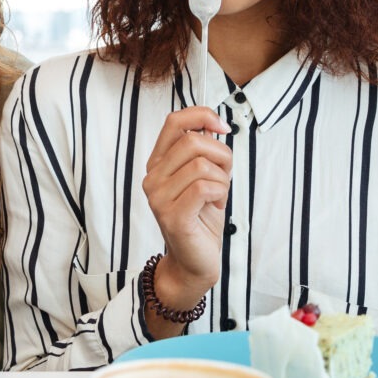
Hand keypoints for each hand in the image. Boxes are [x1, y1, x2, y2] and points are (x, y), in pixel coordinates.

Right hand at [142, 105, 232, 311]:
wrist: (195, 261)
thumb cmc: (202, 217)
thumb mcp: (203, 176)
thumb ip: (202, 150)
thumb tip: (215, 124)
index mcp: (157, 163)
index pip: (175, 121)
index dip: (203, 116)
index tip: (223, 129)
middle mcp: (152, 178)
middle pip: (193, 140)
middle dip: (221, 155)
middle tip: (225, 176)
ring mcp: (158, 198)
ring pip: (201, 165)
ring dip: (222, 179)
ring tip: (219, 195)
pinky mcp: (172, 217)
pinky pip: (203, 188)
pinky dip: (220, 193)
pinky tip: (217, 205)